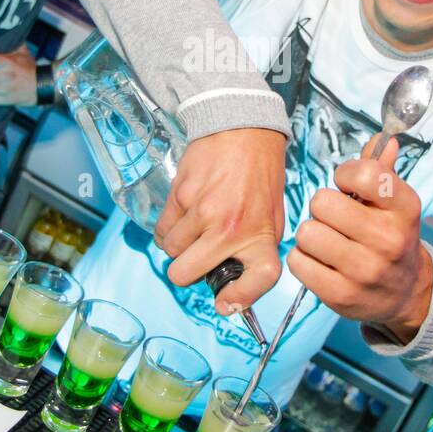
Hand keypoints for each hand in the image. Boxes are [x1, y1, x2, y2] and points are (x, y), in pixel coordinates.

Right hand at [154, 128, 286, 315]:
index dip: (241, 298)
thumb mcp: (271, 214)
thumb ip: (255, 248)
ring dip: (178, 244)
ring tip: (196, 223)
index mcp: (262, 234)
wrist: (241, 128)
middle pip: (185, 274)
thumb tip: (232, 288)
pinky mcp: (181, 195)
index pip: (259, 279)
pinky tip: (186, 209)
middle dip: (186, 269)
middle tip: (198, 254)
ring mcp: (203, 212)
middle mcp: (231, 228)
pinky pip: (161, 228)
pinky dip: (169, 225)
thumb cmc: (258, 173)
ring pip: (169, 251)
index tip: (225, 303)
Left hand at [288, 134, 432, 343]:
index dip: (345, 173)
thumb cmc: (391, 237)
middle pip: (322, 203)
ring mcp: (365, 271)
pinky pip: (298, 262)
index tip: (347, 184)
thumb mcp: (395, 204)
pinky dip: (303, 259)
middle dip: (322, 207)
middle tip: (334, 218)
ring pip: (307, 232)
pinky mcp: (342, 295)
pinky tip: (320, 260)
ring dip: (311, 233)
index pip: (364, 174)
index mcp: (404, 209)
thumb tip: (382, 139)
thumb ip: (382, 170)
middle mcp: (389, 240)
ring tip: (327, 240)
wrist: (406, 291)